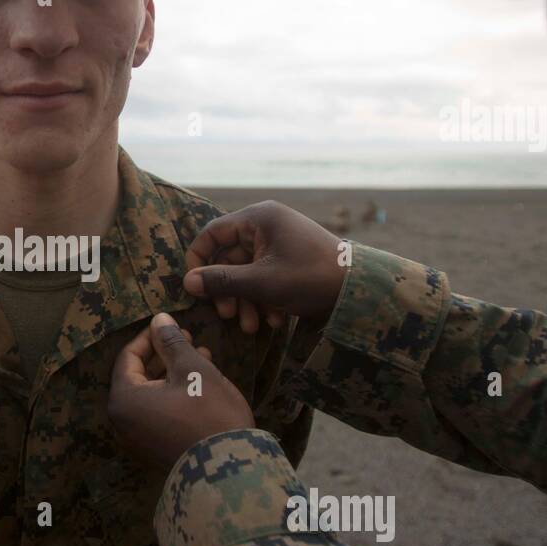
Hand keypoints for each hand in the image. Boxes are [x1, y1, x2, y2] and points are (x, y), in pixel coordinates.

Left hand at [108, 312, 254, 473]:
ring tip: (201, 356)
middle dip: (163, 354)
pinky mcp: (156, 449)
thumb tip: (158, 318)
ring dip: (172, 373)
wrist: (230, 471)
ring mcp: (138, 439)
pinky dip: (174, 395)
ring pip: (151, 395)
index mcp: (124, 400)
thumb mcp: (193, 369)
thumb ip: (171, 342)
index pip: (128, 357)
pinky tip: (201, 383)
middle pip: (138, 377)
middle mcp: (123, 422)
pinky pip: (158, 413)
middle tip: (188, 338)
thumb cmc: (209, 413)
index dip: (149, 337)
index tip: (170, 325)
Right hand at [182, 200, 346, 333]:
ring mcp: (278, 241)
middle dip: (228, 291)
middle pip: (229, 257)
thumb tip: (187, 282)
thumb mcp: (262, 282)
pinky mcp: (288, 259)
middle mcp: (266, 224)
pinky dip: (263, 298)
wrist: (358, 290)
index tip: (194, 287)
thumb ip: (222, 281)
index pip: (213, 233)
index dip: (198, 260)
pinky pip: (263, 276)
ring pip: (246, 271)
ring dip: (245, 300)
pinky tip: (272, 320)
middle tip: (227, 316)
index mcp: (258, 218)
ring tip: (252, 327)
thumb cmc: (310, 278)